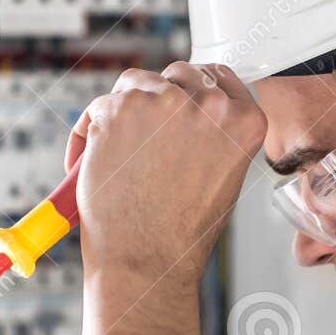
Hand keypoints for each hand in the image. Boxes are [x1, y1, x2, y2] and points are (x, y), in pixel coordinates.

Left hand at [65, 62, 266, 283]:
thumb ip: (212, 134)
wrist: (146, 260)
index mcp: (245, 121)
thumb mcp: (223, 175)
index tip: (179, 105)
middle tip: (144, 137)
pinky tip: (92, 161)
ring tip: (118, 152)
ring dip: (125, 109)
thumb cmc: (181, 232)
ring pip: (136, 83)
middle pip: (178, 74)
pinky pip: (100, 105)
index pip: (218, 77)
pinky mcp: (120, 109)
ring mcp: (164, 102)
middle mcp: (210, 105)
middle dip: (160, 97)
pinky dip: (90, 129)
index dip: (194, 90)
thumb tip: (181, 110)